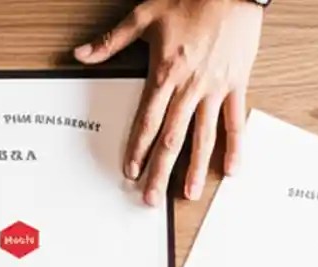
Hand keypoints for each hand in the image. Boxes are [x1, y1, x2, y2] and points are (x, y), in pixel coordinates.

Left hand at [74, 0, 262, 203]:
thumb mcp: (144, 15)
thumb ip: (111, 41)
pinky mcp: (236, 84)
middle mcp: (189, 87)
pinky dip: (234, 146)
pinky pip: (234, 121)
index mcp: (165, 74)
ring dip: (194, 168)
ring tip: (186, 194)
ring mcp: (214, 88)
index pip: (147, 121)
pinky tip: (230, 170)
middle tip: (150, 197)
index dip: (138, 149)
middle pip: (171, 138)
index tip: (130, 170)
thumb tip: (81, 55)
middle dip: (159, 171)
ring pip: (203, 137)